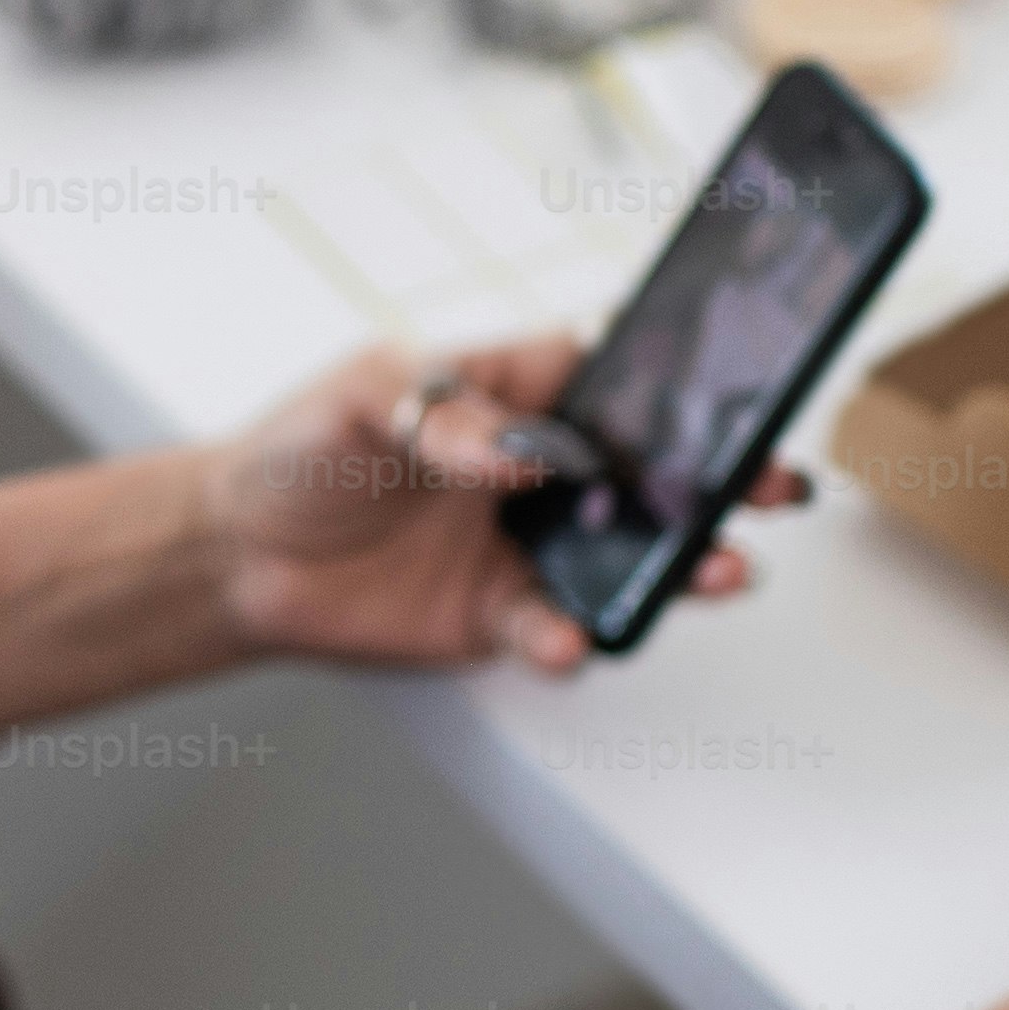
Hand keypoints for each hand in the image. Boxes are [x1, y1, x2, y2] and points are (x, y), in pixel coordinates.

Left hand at [206, 336, 808, 678]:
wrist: (234, 556)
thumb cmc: (298, 449)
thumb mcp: (363, 399)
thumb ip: (447, 417)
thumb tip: (525, 452)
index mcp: (515, 392)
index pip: (614, 373)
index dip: (677, 379)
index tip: (739, 385)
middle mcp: (537, 468)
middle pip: (648, 469)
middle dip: (718, 476)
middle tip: (774, 486)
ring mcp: (525, 543)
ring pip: (625, 554)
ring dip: (677, 565)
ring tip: (717, 572)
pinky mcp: (498, 612)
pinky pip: (553, 626)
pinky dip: (568, 635)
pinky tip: (567, 636)